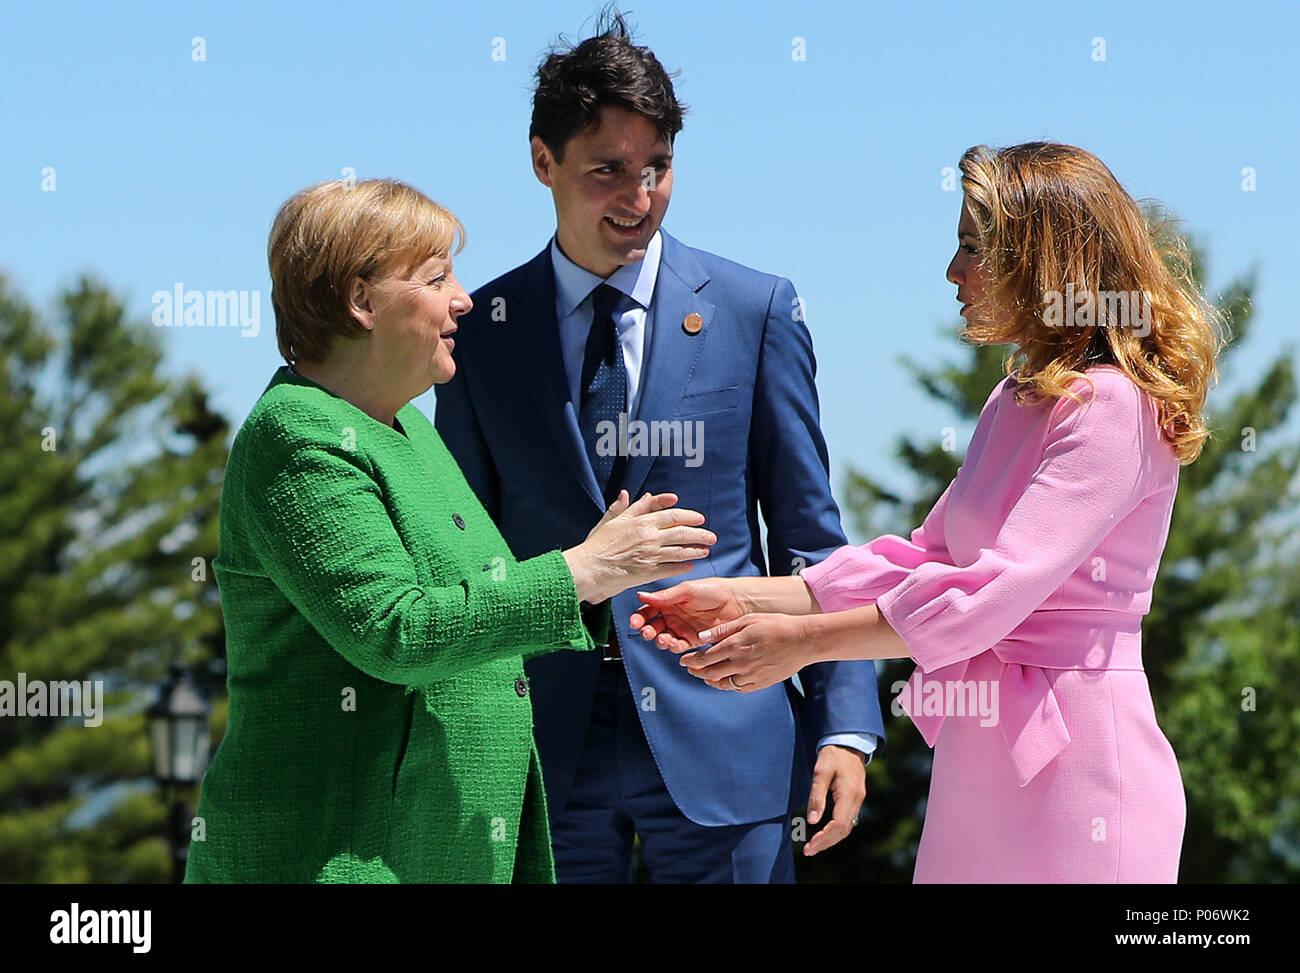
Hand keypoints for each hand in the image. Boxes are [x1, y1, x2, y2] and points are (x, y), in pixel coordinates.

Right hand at [562, 491, 715, 603]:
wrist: (590, 566)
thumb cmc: (598, 544)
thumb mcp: (612, 521)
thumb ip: (630, 508)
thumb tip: (640, 494)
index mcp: (641, 521)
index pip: (672, 515)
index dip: (689, 516)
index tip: (700, 518)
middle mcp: (649, 536)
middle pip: (681, 532)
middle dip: (700, 534)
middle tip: (711, 536)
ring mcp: (650, 554)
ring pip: (680, 551)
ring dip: (695, 550)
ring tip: (706, 551)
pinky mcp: (648, 572)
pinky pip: (671, 568)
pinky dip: (683, 567)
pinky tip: (691, 566)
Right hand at [630, 579, 748, 652]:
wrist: (736, 602)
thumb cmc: (713, 590)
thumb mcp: (686, 590)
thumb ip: (664, 596)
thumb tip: (640, 596)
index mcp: (669, 602)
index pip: (648, 611)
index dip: (639, 618)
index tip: (635, 622)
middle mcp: (673, 616)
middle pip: (653, 627)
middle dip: (647, 632)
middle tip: (648, 633)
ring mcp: (682, 629)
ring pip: (664, 639)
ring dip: (660, 641)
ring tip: (664, 639)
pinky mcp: (693, 640)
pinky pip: (679, 647)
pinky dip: (673, 648)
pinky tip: (674, 644)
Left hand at [676, 612, 813, 692]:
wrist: (802, 641)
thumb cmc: (776, 625)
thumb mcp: (748, 620)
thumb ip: (723, 630)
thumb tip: (701, 637)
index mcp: (735, 645)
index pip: (705, 658)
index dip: (691, 660)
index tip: (683, 660)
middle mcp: (741, 663)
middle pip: (710, 673)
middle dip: (697, 671)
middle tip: (690, 668)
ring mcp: (751, 676)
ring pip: (723, 684)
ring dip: (710, 680)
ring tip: (705, 676)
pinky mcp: (761, 683)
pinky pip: (739, 688)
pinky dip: (728, 685)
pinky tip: (726, 680)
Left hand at [803, 745, 866, 856]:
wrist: (848, 743)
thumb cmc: (833, 755)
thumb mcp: (820, 772)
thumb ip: (816, 796)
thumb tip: (812, 821)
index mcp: (849, 794)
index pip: (838, 825)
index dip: (824, 838)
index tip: (809, 845)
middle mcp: (857, 800)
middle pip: (844, 830)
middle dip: (826, 842)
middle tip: (809, 851)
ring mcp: (858, 800)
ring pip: (847, 827)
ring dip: (831, 839)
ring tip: (814, 847)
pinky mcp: (855, 799)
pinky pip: (847, 820)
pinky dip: (836, 831)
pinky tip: (824, 834)